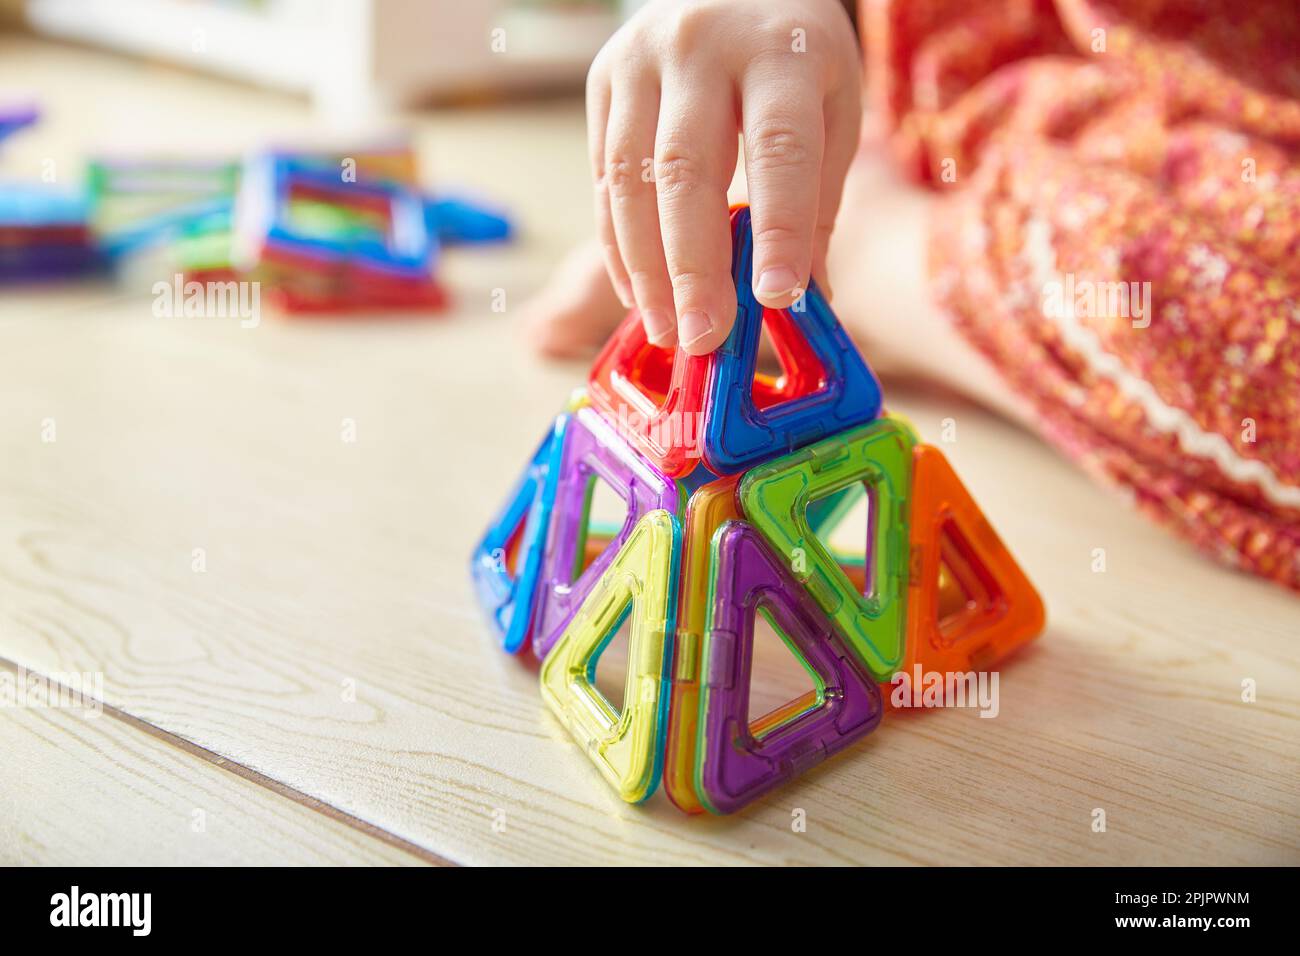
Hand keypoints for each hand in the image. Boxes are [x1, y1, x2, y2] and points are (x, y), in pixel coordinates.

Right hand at [587, 0, 861, 353]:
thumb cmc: (794, 60)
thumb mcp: (832, 112)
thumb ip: (815, 203)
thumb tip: (805, 303)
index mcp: (781, 52)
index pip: (779, 149)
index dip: (777, 229)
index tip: (776, 299)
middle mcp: (703, 47)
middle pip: (687, 169)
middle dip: (692, 267)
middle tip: (702, 340)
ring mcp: (641, 60)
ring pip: (631, 178)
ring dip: (646, 269)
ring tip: (668, 331)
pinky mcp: (603, 79)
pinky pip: (604, 177)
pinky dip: (620, 245)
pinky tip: (641, 293)